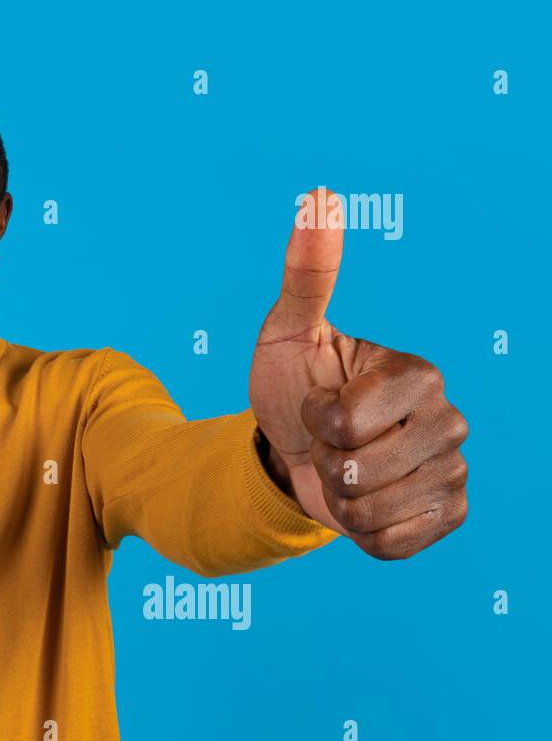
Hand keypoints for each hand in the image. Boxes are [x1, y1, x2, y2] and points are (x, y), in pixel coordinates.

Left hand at [247, 189, 468, 559]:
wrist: (294, 451)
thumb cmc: (293, 385)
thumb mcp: (288, 330)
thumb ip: (306, 271)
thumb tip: (320, 196)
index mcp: (418, 373)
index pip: (347, 421)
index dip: (315, 421)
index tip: (318, 404)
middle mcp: (449, 418)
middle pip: (361, 469)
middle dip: (325, 462)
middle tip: (329, 443)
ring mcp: (453, 470)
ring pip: (373, 511)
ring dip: (339, 500)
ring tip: (341, 471)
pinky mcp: (446, 515)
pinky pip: (392, 545)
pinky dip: (360, 533)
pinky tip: (362, 504)